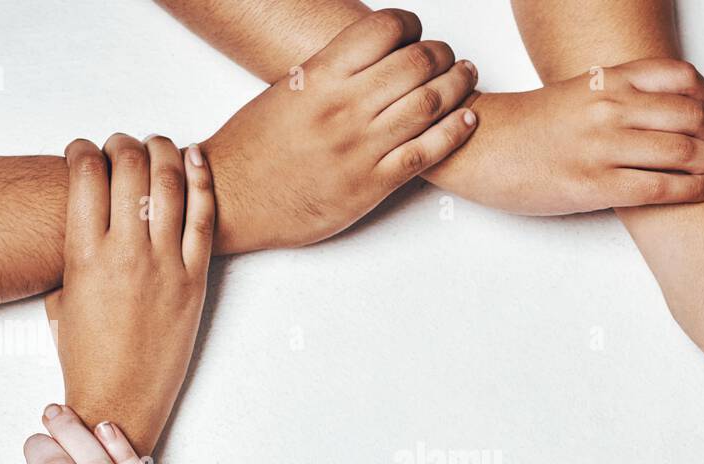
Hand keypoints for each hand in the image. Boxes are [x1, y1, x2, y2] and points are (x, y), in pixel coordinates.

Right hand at [47, 133, 212, 452]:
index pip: (84, 177)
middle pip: (128, 169)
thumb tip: (80, 217)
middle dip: (122, 144)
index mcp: (85, 258)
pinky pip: (204, 218)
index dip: (82, 151)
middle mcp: (127, 256)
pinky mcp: (196, 281)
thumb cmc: (85, 355)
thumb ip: (73, 252)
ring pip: (169, 184)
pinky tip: (193, 158)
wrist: (120, 399)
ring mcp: (166, 266)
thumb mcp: (61, 297)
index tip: (82, 150)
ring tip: (155, 143)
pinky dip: (200, 181)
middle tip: (119, 144)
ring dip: (161, 151)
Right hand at [202, 8, 477, 252]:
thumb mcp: (286, 91)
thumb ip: (329, 73)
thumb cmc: (253, 148)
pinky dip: (456, 132)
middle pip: (415, 63)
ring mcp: (361, 147)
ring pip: (429, 103)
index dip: (409, 25)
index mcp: (320, 76)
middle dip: (441, 53)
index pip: (382, 30)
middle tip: (448, 56)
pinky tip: (469, 120)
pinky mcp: (372, 185)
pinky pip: (427, 152)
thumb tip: (365, 59)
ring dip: (457, 85)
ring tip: (466, 76)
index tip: (415, 32)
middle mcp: (344, 107)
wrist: (234, 199)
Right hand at [425, 59, 703, 213]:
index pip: (682, 79)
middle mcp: (610, 108)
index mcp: (607, 81)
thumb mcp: (578, 93)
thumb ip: (618, 95)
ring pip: (683, 152)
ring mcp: (603, 147)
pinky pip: (659, 188)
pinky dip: (693, 190)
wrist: (483, 148)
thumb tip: (659, 111)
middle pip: (691, 117)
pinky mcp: (594, 186)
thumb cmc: (529, 128)